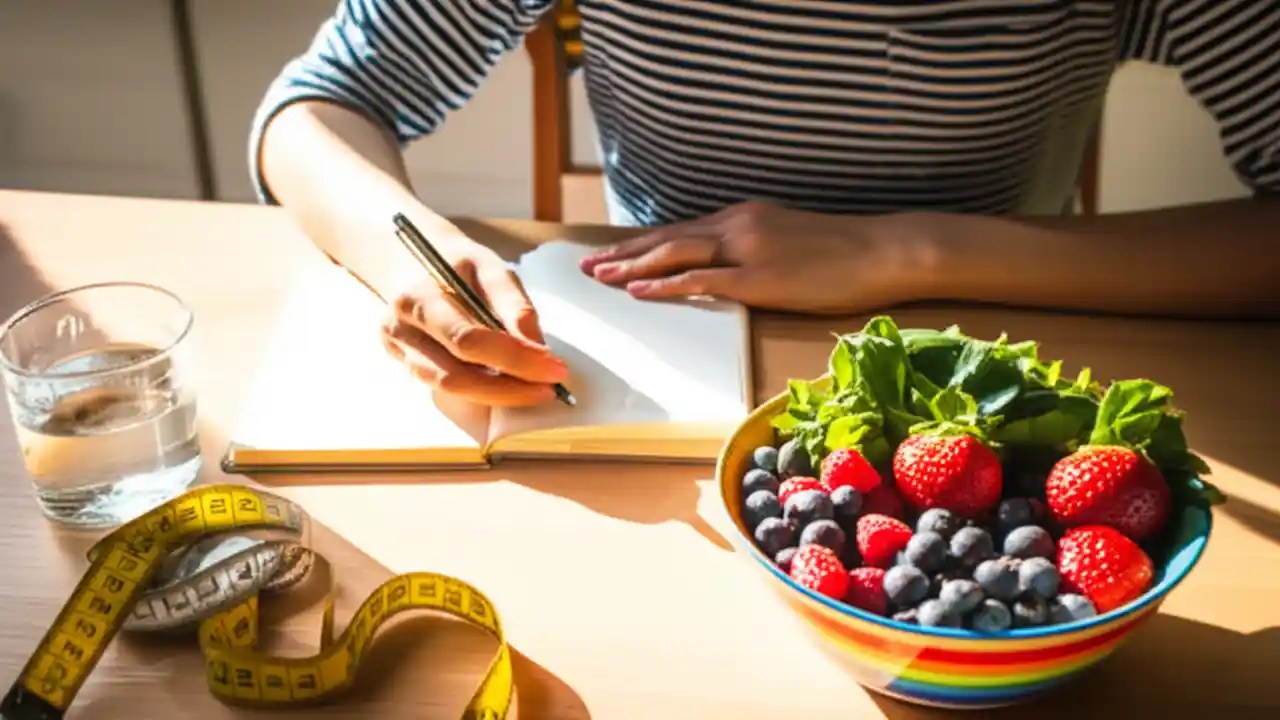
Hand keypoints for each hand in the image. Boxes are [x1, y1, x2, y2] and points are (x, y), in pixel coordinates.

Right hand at [380, 236, 568, 405]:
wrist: (416, 261)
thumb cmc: (458, 263)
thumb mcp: (490, 266)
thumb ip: (513, 304)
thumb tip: (536, 345)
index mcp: (419, 298)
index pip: (470, 340)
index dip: (515, 359)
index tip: (554, 368)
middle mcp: (403, 330)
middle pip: (458, 375)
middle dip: (510, 387)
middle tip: (550, 387)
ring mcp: (402, 352)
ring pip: (452, 389)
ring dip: (499, 395)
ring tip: (535, 388)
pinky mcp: (409, 366)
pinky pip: (449, 390)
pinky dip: (484, 392)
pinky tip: (510, 385)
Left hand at [578, 201, 936, 313]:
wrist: (881, 251)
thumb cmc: (843, 253)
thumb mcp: (789, 240)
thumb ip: (754, 248)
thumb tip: (728, 267)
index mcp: (744, 216)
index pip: (681, 229)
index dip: (642, 242)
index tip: (611, 252)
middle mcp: (737, 225)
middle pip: (667, 237)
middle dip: (624, 252)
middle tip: (588, 265)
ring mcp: (747, 248)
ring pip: (674, 253)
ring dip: (632, 266)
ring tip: (600, 277)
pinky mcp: (759, 277)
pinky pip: (701, 279)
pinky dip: (665, 284)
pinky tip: (639, 291)